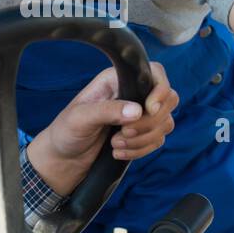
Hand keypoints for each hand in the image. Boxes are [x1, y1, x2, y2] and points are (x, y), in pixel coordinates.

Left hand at [27, 61, 178, 195]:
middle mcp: (132, 94)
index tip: (150, 109)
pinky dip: (141, 150)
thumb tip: (137, 111)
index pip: (155, 73)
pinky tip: (119, 152)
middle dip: (150, 121)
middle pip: (169, 99)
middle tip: (124, 132)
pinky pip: (157, 140)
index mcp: (117, 80)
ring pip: (165, 123)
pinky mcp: (142, 135)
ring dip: (143, 139)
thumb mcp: (80, 118)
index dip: (160, 89)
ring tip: (115, 144)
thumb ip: (107, 111)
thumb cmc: (66, 131)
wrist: (64, 159)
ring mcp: (139, 115)